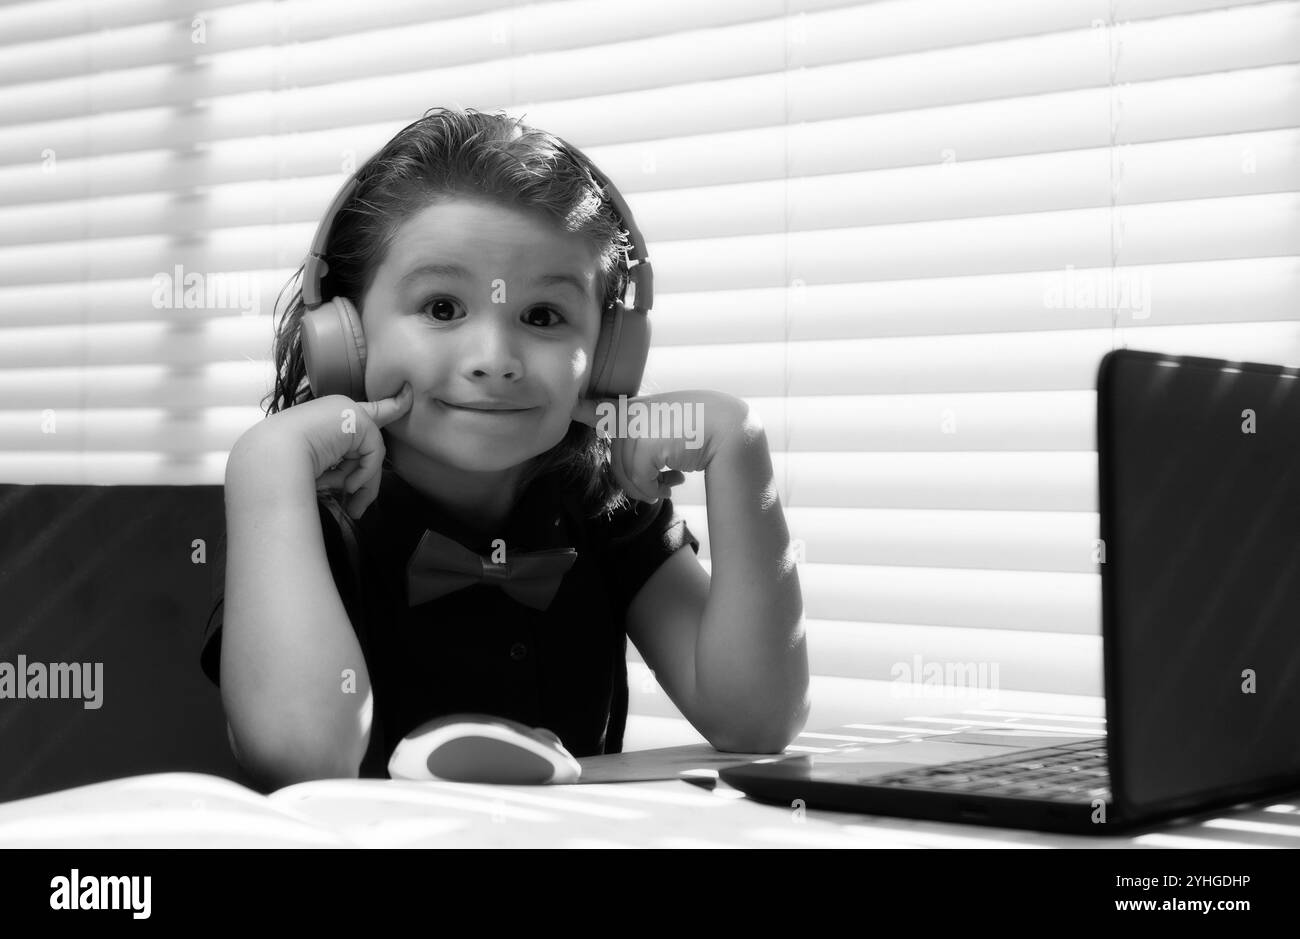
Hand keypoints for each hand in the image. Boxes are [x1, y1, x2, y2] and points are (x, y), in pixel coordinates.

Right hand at [250, 382, 413, 518]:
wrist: (269, 458)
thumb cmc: (283, 468)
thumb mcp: (317, 470)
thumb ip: (340, 470)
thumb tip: (355, 487)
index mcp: (324, 420)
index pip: (365, 411)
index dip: (391, 404)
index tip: (410, 394)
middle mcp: (337, 411)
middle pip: (366, 447)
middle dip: (364, 480)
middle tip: (356, 509)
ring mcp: (348, 411)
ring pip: (370, 453)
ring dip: (360, 481)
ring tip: (345, 500)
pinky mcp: (358, 419)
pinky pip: (373, 453)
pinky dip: (363, 473)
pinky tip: (345, 484)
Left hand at [570, 390, 752, 504]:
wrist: (728, 427)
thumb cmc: (700, 428)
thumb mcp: (666, 425)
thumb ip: (641, 436)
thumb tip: (628, 458)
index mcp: (635, 408)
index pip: (600, 407)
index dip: (583, 410)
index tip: (571, 408)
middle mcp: (631, 415)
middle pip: (617, 462)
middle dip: (636, 481)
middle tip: (661, 486)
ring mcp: (636, 428)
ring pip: (627, 475)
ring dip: (647, 489)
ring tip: (669, 485)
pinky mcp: (644, 444)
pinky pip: (640, 481)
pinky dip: (655, 490)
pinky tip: (675, 483)